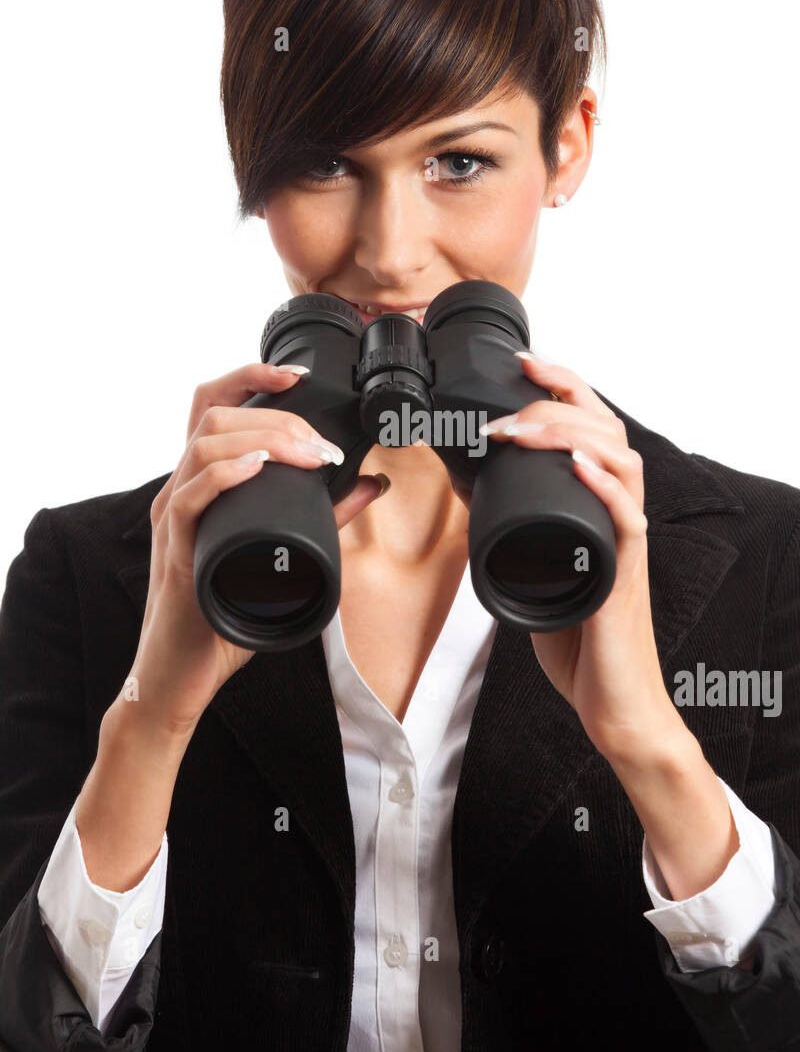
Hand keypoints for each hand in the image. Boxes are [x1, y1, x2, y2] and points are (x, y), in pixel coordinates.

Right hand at [129, 362, 386, 735]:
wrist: (182, 674)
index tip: (298, 376)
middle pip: (214, 414)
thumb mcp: (286, 554)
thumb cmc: (225, 615)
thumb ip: (327, 515)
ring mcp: (174, 517)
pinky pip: (189, 497)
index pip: (214, 406)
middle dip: (275, 413)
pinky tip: (258, 466)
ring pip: (202, 445)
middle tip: (320, 441)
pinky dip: (225, 474)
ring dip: (263, 438)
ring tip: (307, 454)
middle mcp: (182, 488)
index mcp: (203, 482)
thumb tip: (373, 481)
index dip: (251, 377)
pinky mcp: (175, 550)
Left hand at [478, 352, 684, 761]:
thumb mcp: (534, 572)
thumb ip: (515, 533)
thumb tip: (472, 494)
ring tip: (526, 429)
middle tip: (510, 399)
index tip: (524, 362)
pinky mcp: (625, 580)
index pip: (590, 429)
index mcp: (599, 509)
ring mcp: (625, 546)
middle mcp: (619, 518)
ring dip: (570, 435)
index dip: (563, 387)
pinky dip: (605, 487)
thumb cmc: (581, 643)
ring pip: (621, 463)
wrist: (614, 707)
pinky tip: (580, 465)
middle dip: (556, 401)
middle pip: (606, 432)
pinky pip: (627, 522)